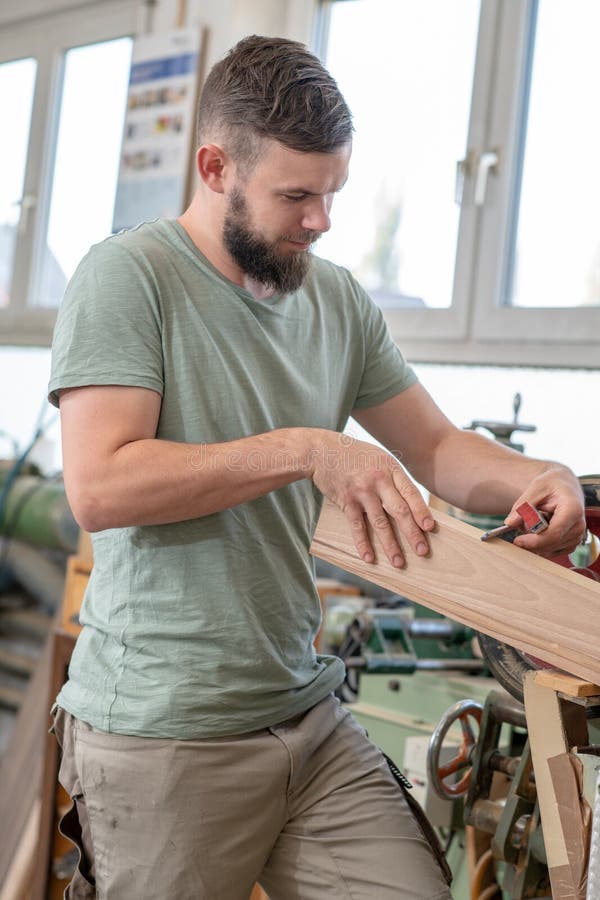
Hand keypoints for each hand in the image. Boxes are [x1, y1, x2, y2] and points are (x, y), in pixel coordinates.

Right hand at [309, 431, 434, 566]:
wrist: (322, 450)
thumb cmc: (355, 456)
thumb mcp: (380, 458)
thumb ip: (394, 479)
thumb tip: (412, 506)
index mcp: (391, 468)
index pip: (410, 493)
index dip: (421, 511)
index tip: (430, 528)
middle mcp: (378, 480)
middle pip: (399, 510)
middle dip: (412, 533)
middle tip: (422, 551)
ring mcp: (362, 491)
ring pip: (380, 522)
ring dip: (390, 545)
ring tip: (398, 562)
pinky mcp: (346, 501)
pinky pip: (357, 526)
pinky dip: (363, 543)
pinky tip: (369, 557)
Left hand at [504, 466, 585, 557]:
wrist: (565, 485)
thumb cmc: (552, 484)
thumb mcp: (536, 488)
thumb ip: (522, 506)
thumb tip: (510, 523)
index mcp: (572, 510)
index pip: (552, 534)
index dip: (533, 541)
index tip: (517, 540)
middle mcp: (578, 526)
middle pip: (549, 543)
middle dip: (532, 536)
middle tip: (526, 518)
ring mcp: (577, 536)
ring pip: (548, 549)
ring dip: (536, 538)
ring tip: (537, 518)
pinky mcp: (571, 543)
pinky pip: (550, 550)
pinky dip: (540, 542)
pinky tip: (540, 527)